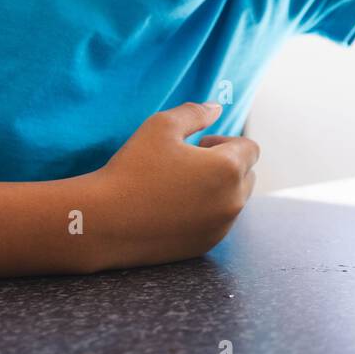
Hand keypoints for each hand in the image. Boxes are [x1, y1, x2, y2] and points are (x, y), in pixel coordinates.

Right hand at [83, 101, 258, 269]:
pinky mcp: (206, 245)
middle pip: (247, 175)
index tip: (199, 145)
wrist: (104, 221)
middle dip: (226, 165)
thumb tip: (218, 108)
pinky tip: (174, 207)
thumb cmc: (132, 168)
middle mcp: (233, 201)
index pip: (250, 149)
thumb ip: (195, 112)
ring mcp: (221, 227)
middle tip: (189, 164)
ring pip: (234, 200)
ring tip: (180, 185)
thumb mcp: (161, 126)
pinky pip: (218, 223)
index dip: (226, 142)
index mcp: (228, 168)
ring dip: (218, 189)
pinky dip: (206, 212)